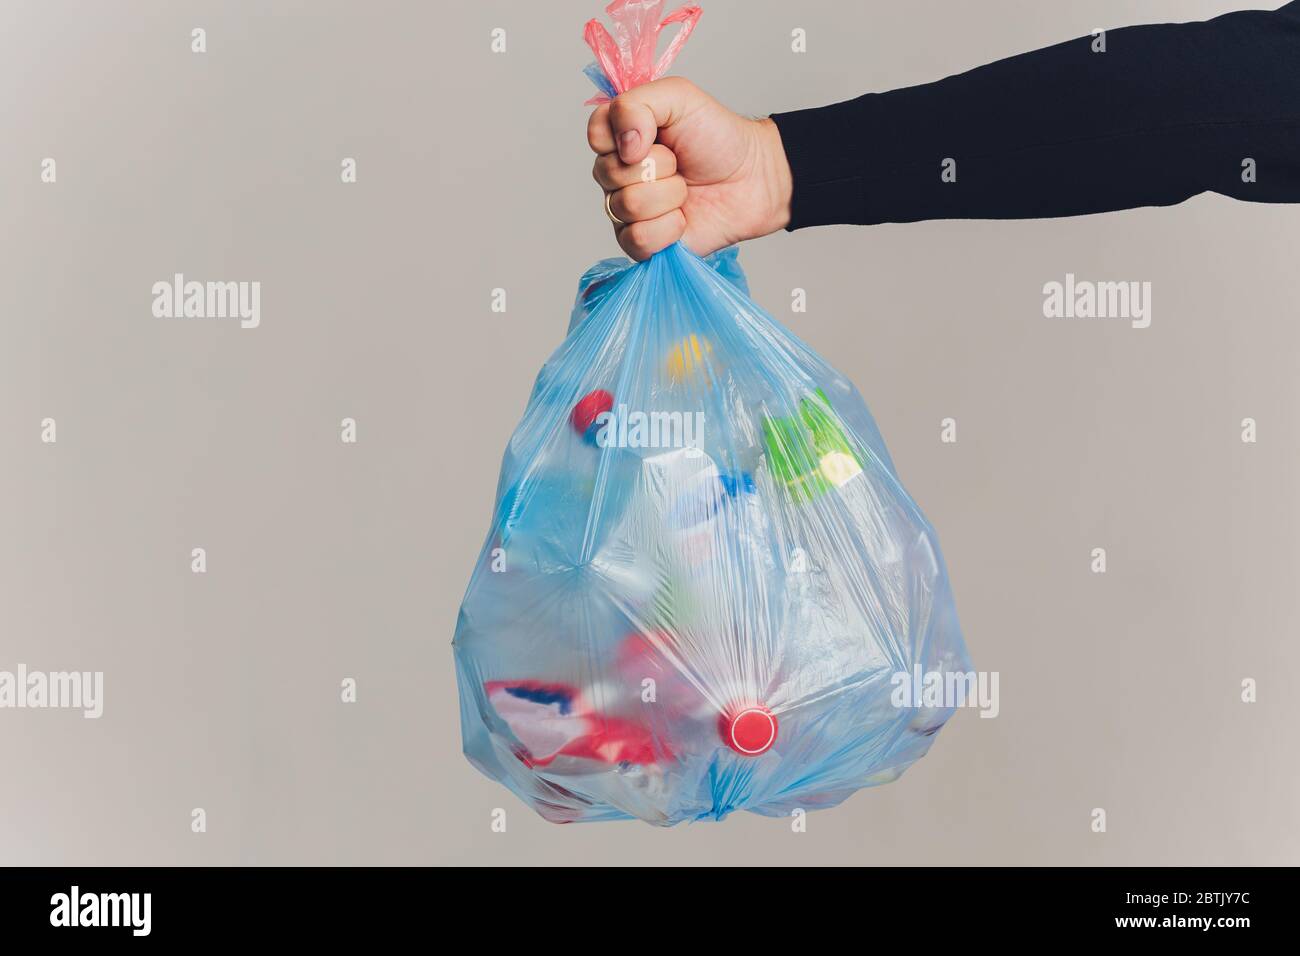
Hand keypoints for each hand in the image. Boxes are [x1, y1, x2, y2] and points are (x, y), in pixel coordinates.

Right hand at [587, 77, 792, 260]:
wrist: (752, 178)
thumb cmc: (716, 137)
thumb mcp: (679, 97)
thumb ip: (637, 104)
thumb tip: (624, 146)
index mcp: (619, 137)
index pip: (595, 135)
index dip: (624, 135)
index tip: (654, 135)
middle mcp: (616, 175)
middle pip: (609, 173)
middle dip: (657, 167)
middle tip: (679, 163)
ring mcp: (626, 212)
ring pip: (627, 206)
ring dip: (668, 196)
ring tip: (685, 190)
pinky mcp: (642, 244)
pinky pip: (636, 239)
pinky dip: (668, 229)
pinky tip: (683, 219)